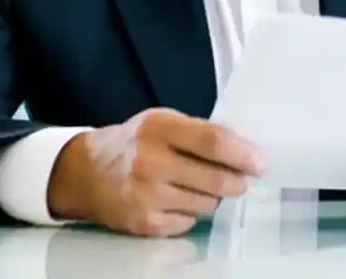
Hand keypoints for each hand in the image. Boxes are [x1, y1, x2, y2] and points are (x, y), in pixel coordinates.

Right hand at [47, 108, 265, 236]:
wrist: (85, 173)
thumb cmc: (133, 143)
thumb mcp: (163, 122)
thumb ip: (200, 132)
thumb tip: (245, 148)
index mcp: (159, 128)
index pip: (213, 142)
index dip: (243, 154)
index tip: (260, 163)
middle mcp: (151, 162)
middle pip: (216, 179)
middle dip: (237, 182)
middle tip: (240, 180)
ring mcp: (146, 195)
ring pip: (207, 203)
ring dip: (213, 196)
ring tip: (197, 185)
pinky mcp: (144, 223)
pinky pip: (189, 221)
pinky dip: (191, 212)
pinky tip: (176, 199)